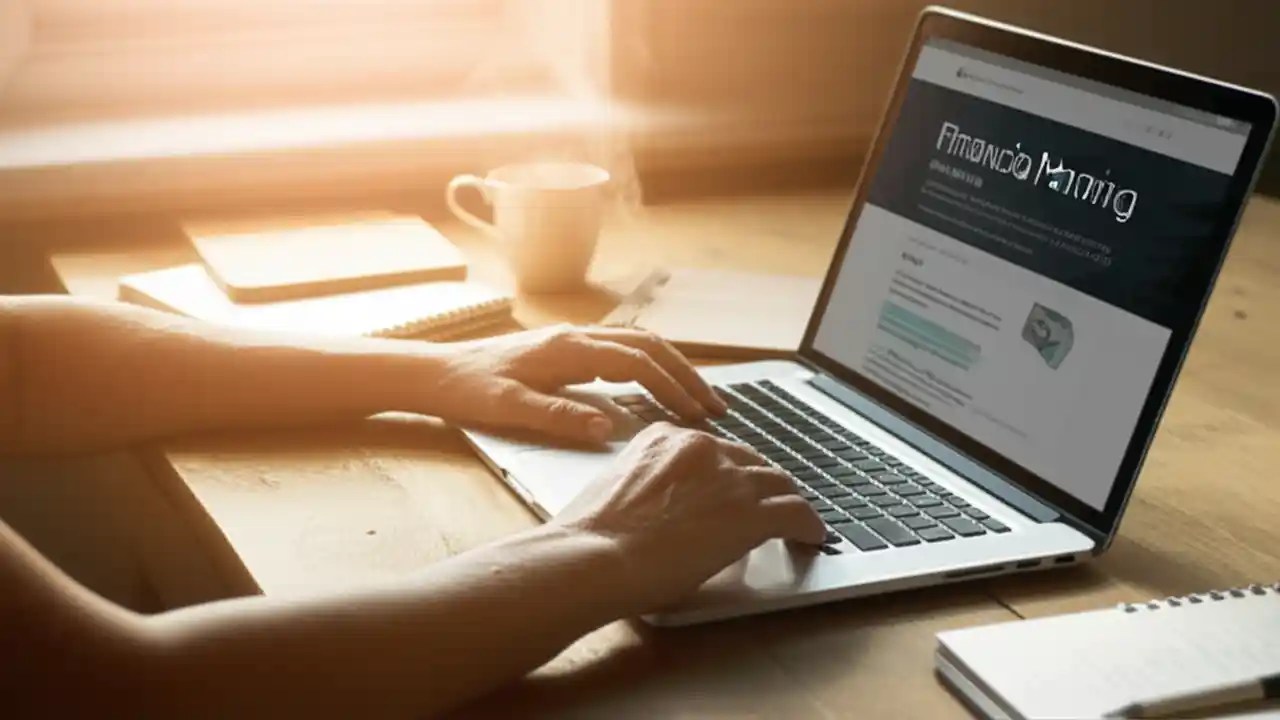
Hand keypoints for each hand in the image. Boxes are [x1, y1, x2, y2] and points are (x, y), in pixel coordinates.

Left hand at [429, 325, 726, 441]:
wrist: (435, 373)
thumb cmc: (469, 392)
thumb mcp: (510, 410)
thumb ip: (560, 417)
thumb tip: (609, 428)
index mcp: (569, 349)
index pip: (638, 363)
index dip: (673, 387)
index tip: (699, 415)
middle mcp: (577, 337)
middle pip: (649, 346)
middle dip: (687, 374)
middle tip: (716, 407)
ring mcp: (573, 340)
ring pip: (639, 343)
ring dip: (673, 367)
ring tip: (698, 398)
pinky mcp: (567, 349)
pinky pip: (622, 350)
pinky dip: (651, 365)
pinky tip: (658, 387)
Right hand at [551, 423, 825, 613]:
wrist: (593, 558)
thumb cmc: (591, 537)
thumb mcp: (618, 488)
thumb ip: (651, 483)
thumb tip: (670, 507)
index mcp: (665, 437)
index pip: (712, 448)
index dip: (726, 472)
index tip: (729, 489)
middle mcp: (702, 447)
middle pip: (750, 461)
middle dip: (758, 484)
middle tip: (763, 506)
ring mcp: (729, 478)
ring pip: (778, 482)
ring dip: (786, 502)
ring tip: (795, 522)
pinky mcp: (750, 513)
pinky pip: (796, 512)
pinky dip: (808, 525)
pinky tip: (812, 538)